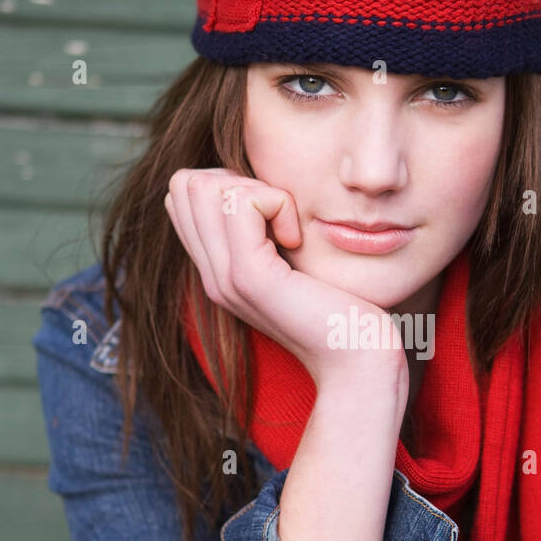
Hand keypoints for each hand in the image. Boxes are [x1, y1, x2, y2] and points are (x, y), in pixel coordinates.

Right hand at [165, 168, 408, 394]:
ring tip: (288, 231)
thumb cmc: (342, 309)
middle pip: (185, 184)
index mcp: (218, 271)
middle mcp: (212, 275)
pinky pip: (241, 203)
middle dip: (236, 180)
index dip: (227, 184)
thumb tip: (259, 186)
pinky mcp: (250, 278)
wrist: (357, 360)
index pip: (182, 194)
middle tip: (278, 218)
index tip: (271, 216)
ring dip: (258, 191)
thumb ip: (267, 232)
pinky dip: (276, 204)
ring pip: (206, 188)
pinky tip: (296, 239)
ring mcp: (224, 278)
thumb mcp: (295, 263)